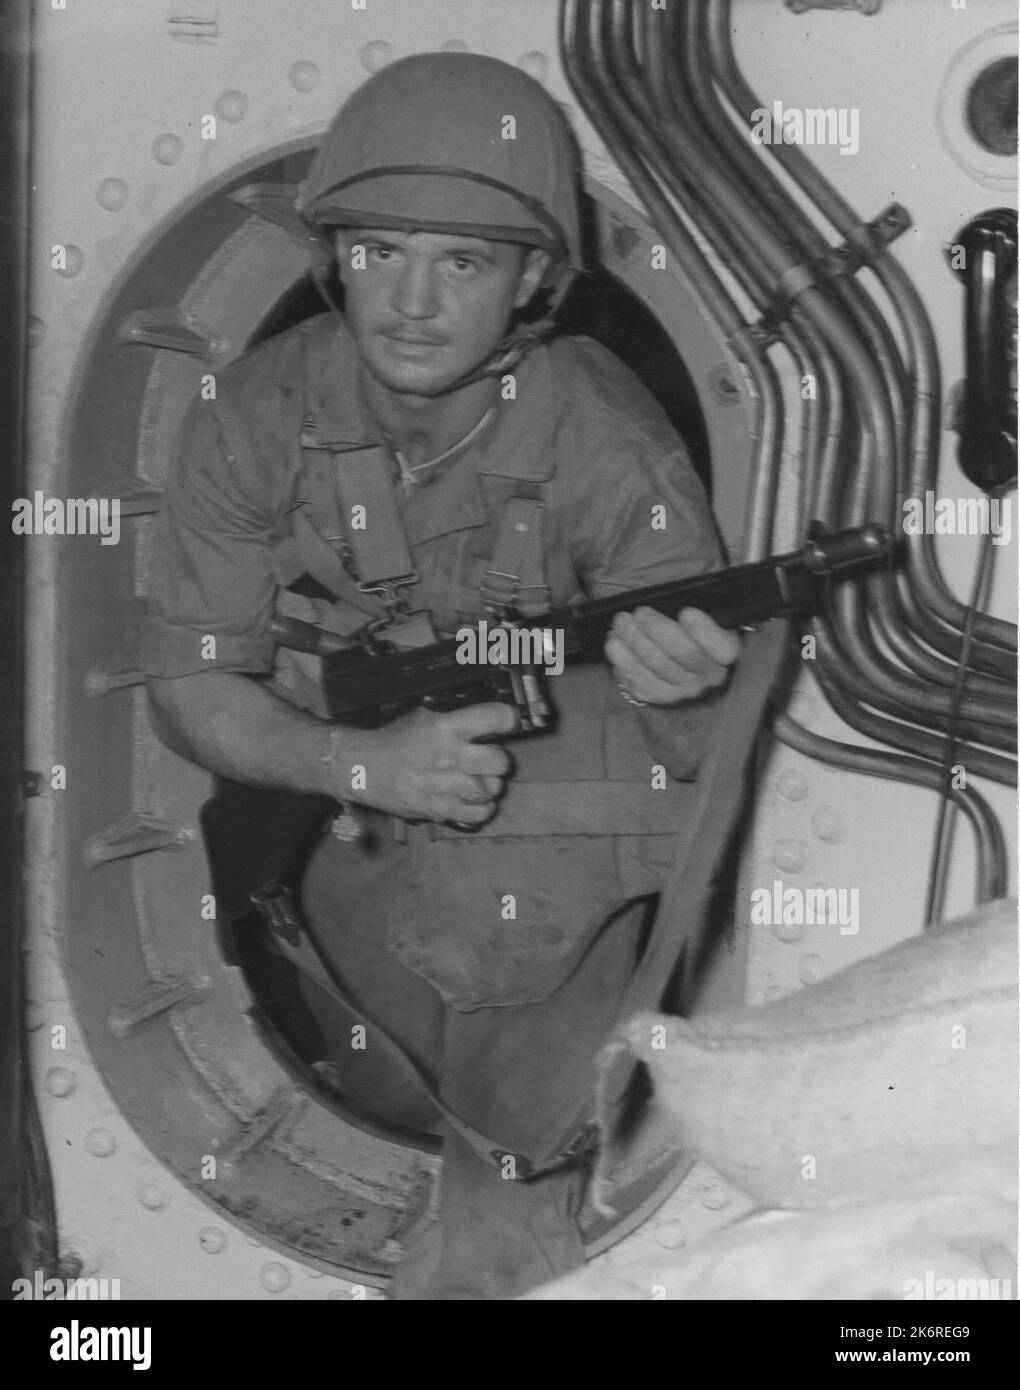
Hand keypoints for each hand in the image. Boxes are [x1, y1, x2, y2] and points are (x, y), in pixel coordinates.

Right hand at [350, 702, 515, 823]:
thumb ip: (457, 720)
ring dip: (489, 784)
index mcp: (445, 728)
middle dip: (498, 759)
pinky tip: (473, 799)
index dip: (508, 718)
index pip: (494, 718)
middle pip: (500, 762)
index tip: (508, 721)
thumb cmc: (395, 741)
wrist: (362, 769)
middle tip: (488, 758)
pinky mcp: (438, 810)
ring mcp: (444, 787)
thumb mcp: (424, 718)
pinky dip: (482, 807)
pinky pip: (478, 814)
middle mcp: (448, 757)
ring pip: (492, 789)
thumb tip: (490, 722)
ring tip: (478, 780)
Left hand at [604, 606, 740, 705]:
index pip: (720, 646)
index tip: (686, 612)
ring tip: (620, 622)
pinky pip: (638, 681)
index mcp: (727, 653)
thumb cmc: (700, 633)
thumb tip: (679, 604)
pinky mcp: (659, 696)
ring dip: (633, 641)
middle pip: (681, 652)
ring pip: (655, 666)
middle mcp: (708, 677)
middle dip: (657, 629)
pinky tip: (614, 643)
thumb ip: (704, 610)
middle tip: (639, 612)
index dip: (703, 630)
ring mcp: (682, 690)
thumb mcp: (713, 618)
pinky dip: (623, 661)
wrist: (691, 667)